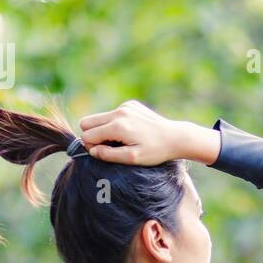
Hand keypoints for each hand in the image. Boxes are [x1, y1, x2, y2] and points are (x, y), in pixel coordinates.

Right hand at [78, 100, 219, 165]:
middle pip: (86, 122)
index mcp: (117, 126)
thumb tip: (92, 150)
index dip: (92, 146)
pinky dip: (116, 123)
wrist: (175, 137)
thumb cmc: (155, 151)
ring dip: (104, 129)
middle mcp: (119, 112)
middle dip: (92, 135)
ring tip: (122, 140)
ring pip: (99, 117)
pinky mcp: (131, 104)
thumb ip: (109, 155)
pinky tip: (131, 130)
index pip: (87, 135)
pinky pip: (112, 114)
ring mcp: (125, 106)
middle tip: (108, 146)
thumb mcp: (132, 158)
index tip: (104, 152)